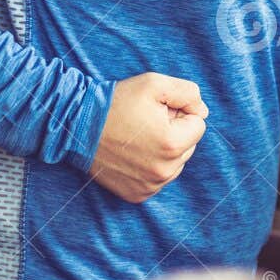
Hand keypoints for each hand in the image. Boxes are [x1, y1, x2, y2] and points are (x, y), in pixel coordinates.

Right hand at [89, 72, 207, 202]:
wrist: (78, 127)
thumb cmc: (117, 102)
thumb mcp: (155, 84)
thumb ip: (189, 93)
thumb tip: (202, 112)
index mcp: (172, 144)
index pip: (198, 124)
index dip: (179, 112)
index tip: (156, 111)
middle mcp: (164, 171)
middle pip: (188, 145)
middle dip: (173, 131)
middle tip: (145, 122)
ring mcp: (150, 186)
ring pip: (175, 163)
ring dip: (163, 149)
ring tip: (136, 136)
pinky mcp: (137, 195)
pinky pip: (159, 178)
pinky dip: (150, 165)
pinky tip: (132, 153)